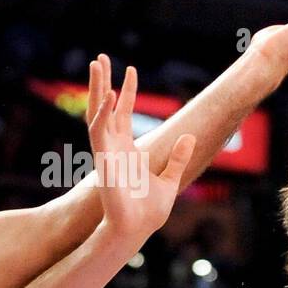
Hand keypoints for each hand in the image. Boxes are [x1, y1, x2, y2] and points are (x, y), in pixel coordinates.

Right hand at [86, 57, 194, 241]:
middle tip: (100, 58)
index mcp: (126, 150)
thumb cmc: (149, 212)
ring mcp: (106, 152)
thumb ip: (178, 158)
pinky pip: (100, 132)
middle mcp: (113, 147)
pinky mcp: (103, 161)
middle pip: (105, 107)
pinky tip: (111, 95)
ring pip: (97, 113)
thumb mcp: (171, 179)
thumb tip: (190, 137)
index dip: (128, 91)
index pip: (124, 114)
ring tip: (97, 64)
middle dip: (102, 82)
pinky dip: (104, 114)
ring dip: (97, 88)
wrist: (137, 230)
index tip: (131, 69)